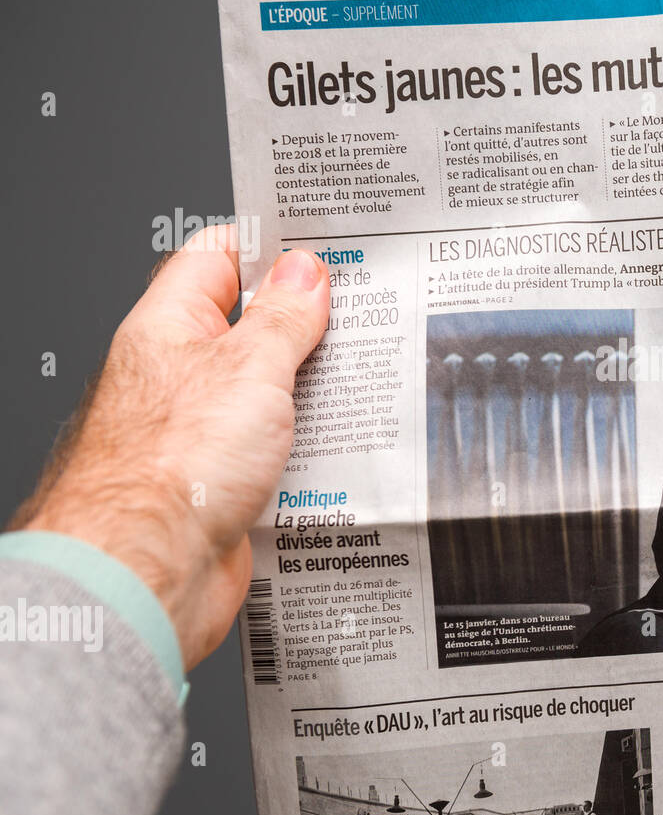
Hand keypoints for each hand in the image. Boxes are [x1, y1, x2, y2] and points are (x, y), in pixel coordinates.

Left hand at [12, 224, 329, 669]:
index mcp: (170, 328)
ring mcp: (203, 429)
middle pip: (249, 325)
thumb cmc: (170, 468)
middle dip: (305, 320)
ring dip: (313, 387)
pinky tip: (344, 440)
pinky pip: (277, 446)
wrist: (149, 568)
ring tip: (361, 375)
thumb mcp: (249, 368)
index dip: (267, 246)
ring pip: (269, 390)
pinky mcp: (226, 479)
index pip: (216, 259)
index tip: (319, 246)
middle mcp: (182, 376)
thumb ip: (282, 318)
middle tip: (358, 313)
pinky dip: (311, 442)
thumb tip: (303, 273)